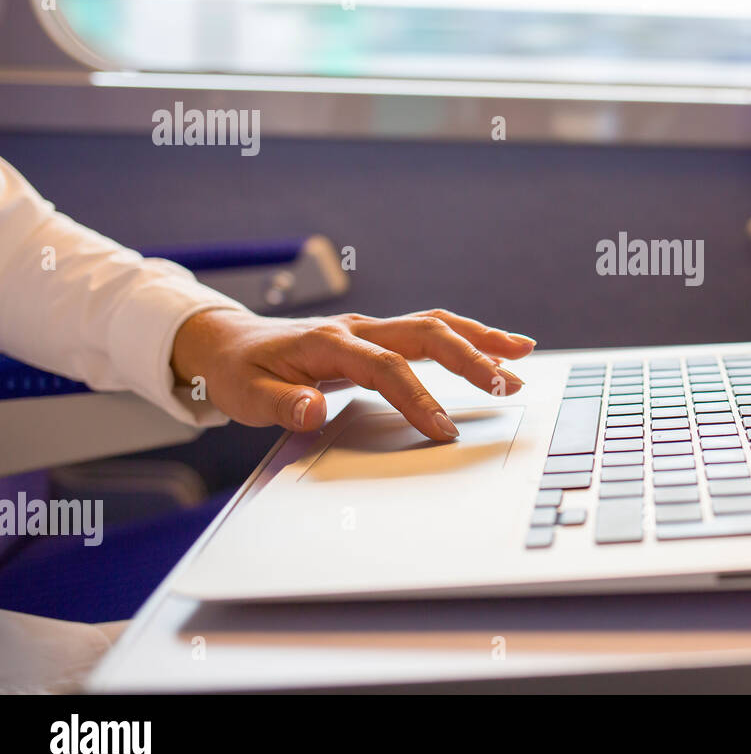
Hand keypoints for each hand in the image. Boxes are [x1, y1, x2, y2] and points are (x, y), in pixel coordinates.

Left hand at [170, 308, 534, 439]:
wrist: (226, 341)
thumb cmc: (238, 371)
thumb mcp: (244, 395)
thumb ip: (281, 404)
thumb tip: (314, 410)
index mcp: (327, 343)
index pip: (385, 368)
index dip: (417, 397)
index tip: (443, 429)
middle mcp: (357, 328)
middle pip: (425, 334)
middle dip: (470, 358)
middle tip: (508, 382)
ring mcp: (370, 328)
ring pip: (434, 324)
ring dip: (479, 337)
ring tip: (521, 352)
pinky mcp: (378, 335)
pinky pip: (429, 330)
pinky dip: (466, 337)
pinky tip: (495, 349)